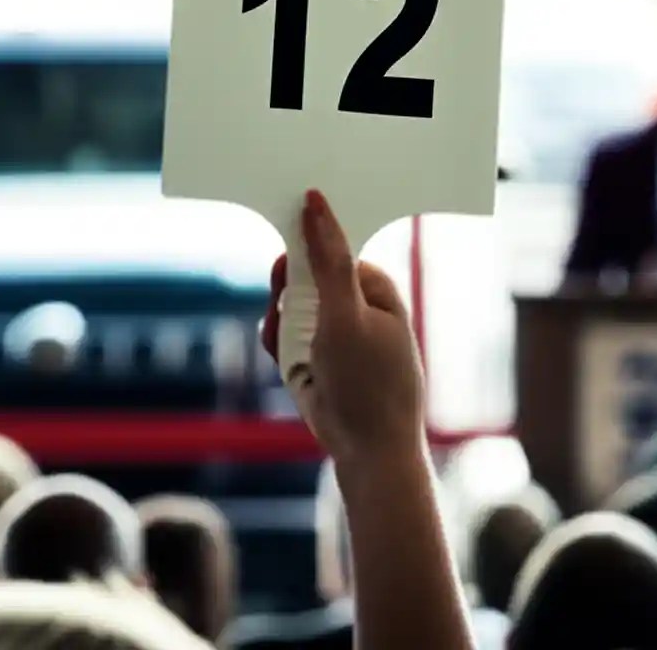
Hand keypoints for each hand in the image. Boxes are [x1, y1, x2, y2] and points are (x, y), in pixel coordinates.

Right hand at [262, 190, 425, 465]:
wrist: (370, 453)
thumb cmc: (368, 383)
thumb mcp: (344, 313)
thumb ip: (328, 260)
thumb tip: (316, 203)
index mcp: (375, 289)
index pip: (329, 251)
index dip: (301, 254)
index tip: (281, 261)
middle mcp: (357, 309)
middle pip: (304, 280)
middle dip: (286, 296)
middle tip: (281, 310)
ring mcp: (337, 338)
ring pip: (290, 312)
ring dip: (282, 328)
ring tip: (292, 354)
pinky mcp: (319, 363)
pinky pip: (288, 343)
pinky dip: (283, 352)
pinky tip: (292, 370)